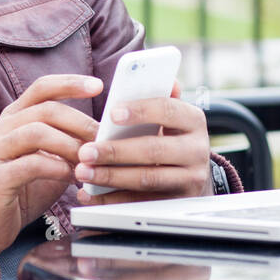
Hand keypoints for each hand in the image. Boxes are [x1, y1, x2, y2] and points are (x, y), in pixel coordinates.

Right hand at [0, 74, 102, 279]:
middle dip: (80, 122)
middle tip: (102, 139)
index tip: (97, 86)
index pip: (41, 88)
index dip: (70, 83)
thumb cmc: (19, 195)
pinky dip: (56, 168)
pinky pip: (30, 164)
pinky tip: (71, 177)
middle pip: (45, 109)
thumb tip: (101, 138)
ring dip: (69, 145)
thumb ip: (67, 147)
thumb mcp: (48, 164)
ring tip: (88, 161)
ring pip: (36, 132)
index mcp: (12, 120)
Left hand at [74, 79, 211, 204]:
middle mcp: (196, 150)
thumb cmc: (171, 137)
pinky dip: (112, 199)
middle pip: (153, 150)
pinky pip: (141, 202)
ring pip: (147, 179)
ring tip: (82, 172)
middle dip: (115, 151)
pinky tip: (90, 193)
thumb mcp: (171, 116)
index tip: (112, 113)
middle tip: (85, 151)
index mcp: (193, 120)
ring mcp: (190, 180)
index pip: (168, 110)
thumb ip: (160, 96)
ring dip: (110, 177)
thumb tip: (156, 77)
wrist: (192, 176)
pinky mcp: (176, 203)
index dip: (140, 111)